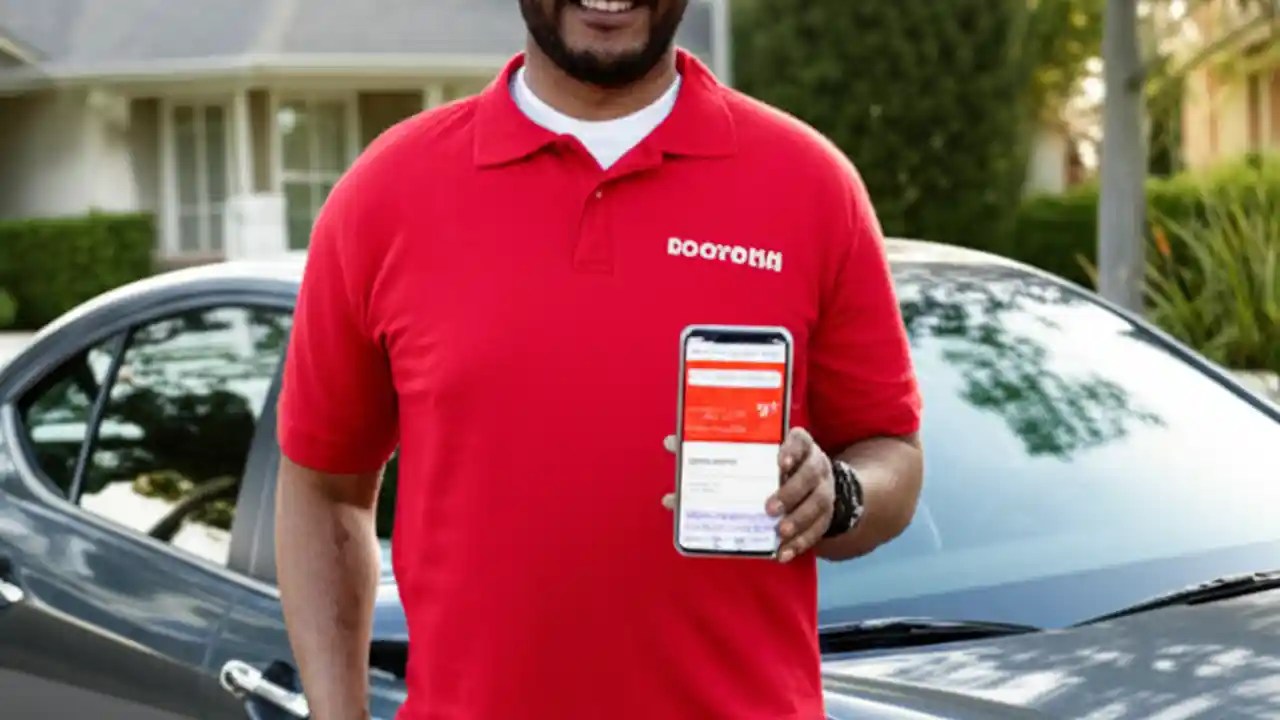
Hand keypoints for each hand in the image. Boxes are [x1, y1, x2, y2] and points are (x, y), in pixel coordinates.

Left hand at [660, 428, 835, 562]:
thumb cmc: (770, 463)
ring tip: (780, 533)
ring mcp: (824, 490)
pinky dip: (801, 543)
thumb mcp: (754, 453)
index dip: (792, 450)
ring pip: (818, 504)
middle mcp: (815, 465)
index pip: (800, 440)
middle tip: (769, 508)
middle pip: (810, 476)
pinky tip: (783, 553)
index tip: (779, 462)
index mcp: (797, 445)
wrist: (813, 481)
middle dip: (791, 492)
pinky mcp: (826, 515)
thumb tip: (670, 443)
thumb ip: (717, 450)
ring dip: (799, 520)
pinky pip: (818, 530)